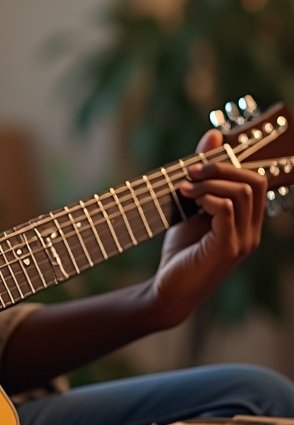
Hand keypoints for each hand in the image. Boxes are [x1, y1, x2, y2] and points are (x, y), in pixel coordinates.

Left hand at [149, 128, 266, 326]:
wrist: (168, 290)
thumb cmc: (182, 251)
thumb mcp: (192, 207)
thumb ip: (203, 175)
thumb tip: (214, 134)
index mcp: (247, 222)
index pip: (256, 180)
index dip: (230, 163)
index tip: (198, 163)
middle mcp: (251, 232)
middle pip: (255, 181)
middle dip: (222, 168)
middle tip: (191, 172)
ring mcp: (242, 241)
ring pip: (241, 192)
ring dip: (209, 182)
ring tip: (184, 188)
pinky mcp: (227, 249)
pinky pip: (226, 209)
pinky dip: (206, 198)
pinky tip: (187, 201)